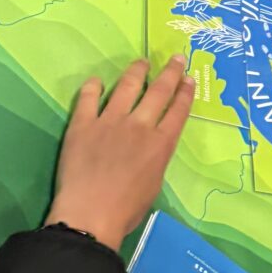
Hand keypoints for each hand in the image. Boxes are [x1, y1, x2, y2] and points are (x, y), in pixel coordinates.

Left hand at [46, 57, 194, 253]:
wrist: (90, 214)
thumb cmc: (126, 210)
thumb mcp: (155, 184)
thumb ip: (156, 158)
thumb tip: (152, 146)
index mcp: (160, 144)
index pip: (178, 111)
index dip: (185, 92)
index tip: (188, 78)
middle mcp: (139, 126)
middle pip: (159, 92)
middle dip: (169, 72)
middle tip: (175, 58)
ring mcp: (110, 121)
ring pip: (127, 87)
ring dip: (136, 71)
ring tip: (141, 62)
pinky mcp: (83, 124)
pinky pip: (88, 98)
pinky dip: (93, 86)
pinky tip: (97, 80)